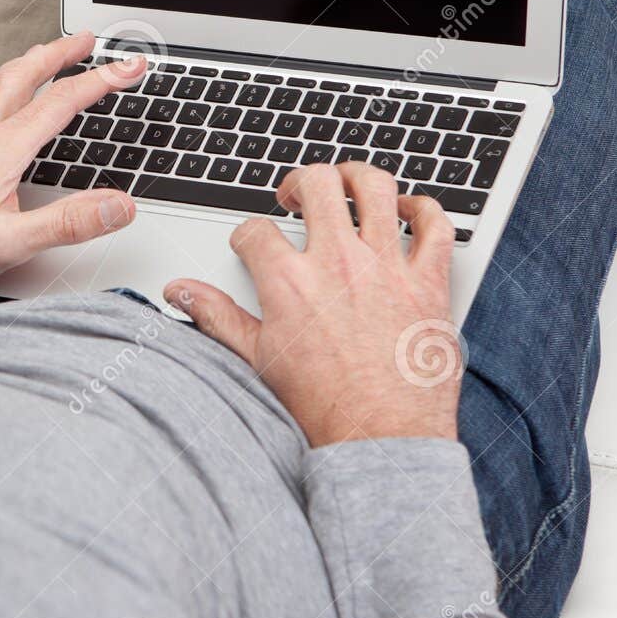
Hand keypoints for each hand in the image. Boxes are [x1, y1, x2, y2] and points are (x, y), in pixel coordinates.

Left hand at [0, 33, 142, 312]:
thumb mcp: (12, 245)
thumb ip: (69, 223)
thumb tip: (119, 205)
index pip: (59, 102)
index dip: (100, 80)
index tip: (129, 66)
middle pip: (24, 75)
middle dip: (60, 52)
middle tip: (87, 39)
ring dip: (26, 63)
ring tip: (45, 55)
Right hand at [164, 162, 461, 446]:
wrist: (382, 441)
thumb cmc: (324, 409)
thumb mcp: (257, 360)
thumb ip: (216, 316)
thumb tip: (181, 292)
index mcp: (289, 282)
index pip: (257, 230)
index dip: (248, 234)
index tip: (253, 245)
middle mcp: (338, 263)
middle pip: (317, 184)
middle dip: (300, 182)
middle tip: (297, 196)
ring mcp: (386, 268)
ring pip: (375, 187)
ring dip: (357, 177)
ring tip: (348, 185)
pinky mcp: (428, 282)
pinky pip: (435, 224)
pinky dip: (423, 207)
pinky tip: (408, 211)